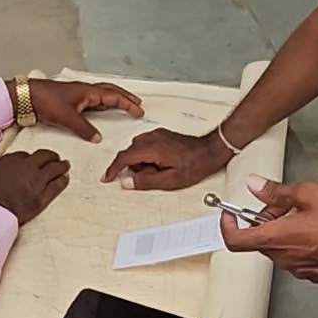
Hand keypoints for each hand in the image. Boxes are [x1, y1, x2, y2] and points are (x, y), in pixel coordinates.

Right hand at [0, 150, 70, 224]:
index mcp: (12, 160)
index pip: (25, 154)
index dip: (30, 157)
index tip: (32, 160)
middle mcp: (27, 167)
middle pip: (44, 157)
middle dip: (51, 156)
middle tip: (55, 157)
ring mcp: (37, 182)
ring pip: (54, 169)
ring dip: (61, 166)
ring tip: (65, 165)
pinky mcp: (43, 197)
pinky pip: (57, 186)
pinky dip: (62, 180)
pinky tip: (65, 178)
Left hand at [21, 79, 143, 142]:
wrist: (27, 97)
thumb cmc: (46, 101)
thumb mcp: (67, 118)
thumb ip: (85, 129)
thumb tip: (98, 138)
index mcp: (88, 91)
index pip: (114, 95)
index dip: (128, 103)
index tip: (139, 111)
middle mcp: (85, 91)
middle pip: (111, 92)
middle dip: (125, 98)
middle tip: (137, 105)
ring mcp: (78, 96)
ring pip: (101, 97)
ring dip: (114, 101)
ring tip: (124, 107)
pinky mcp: (71, 102)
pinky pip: (92, 103)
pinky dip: (102, 106)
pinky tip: (101, 113)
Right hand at [101, 128, 231, 189]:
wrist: (209, 151)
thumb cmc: (194, 164)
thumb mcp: (170, 180)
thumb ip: (146, 181)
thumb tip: (127, 182)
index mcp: (151, 148)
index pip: (124, 158)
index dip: (113, 169)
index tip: (107, 177)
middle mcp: (151, 138)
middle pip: (130, 153)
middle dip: (135, 167)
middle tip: (150, 177)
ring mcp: (156, 134)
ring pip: (137, 149)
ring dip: (142, 161)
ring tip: (160, 170)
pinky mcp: (161, 134)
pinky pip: (146, 145)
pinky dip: (148, 155)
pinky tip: (162, 163)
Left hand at [220, 176, 317, 282]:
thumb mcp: (308, 193)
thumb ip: (276, 191)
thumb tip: (255, 186)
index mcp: (279, 239)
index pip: (236, 241)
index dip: (227, 227)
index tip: (229, 215)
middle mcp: (286, 259)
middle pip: (260, 241)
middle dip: (265, 221)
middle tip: (282, 204)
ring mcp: (301, 270)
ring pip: (278, 249)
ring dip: (282, 231)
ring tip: (304, 214)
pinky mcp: (316, 274)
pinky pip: (295, 258)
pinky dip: (297, 243)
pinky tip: (316, 229)